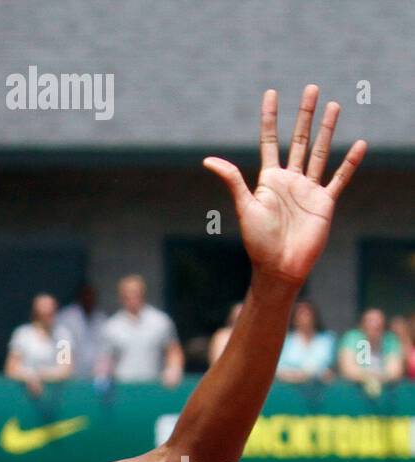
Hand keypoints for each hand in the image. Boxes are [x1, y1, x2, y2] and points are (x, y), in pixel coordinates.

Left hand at [203, 86, 364, 288]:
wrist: (280, 267)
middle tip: (311, 88)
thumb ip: (232, 180)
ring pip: (320, 152)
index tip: (271, 94)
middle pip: (299, 140)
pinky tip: (360, 145)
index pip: (270, 141)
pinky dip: (350, 163)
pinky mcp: (324, 202)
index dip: (270, 118)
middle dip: (304, 115)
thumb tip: (207, 160)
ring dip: (327, 130)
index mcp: (269, 180)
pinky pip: (340, 178)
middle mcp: (289, 181)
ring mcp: (308, 190)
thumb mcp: (244, 206)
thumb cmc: (258, 241)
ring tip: (334, 105)